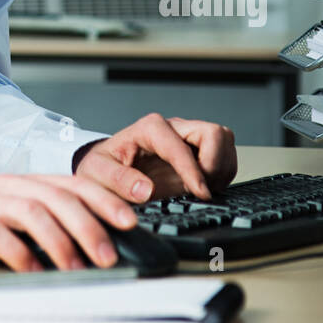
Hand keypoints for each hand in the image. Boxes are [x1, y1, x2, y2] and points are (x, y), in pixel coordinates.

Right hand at [0, 172, 141, 272]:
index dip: (104, 199)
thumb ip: (45, 222)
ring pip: (31, 211)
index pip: (72, 184)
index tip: (131, 219)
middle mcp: (9, 186)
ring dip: (59, 240)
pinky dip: (17, 251)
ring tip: (77, 267)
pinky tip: (31, 269)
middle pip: (56, 197)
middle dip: (88, 224)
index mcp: (25, 183)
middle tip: (109, 254)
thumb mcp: (11, 215)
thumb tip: (94, 245)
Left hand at [73, 115, 237, 202]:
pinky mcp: (196, 153)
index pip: (181, 145)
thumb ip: (118, 180)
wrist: (103, 170)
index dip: (194, 171)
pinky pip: (223, 156)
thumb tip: (145, 189)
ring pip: (224, 142)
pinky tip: (204, 190)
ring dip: (221, 170)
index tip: (200, 193)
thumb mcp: (98, 174)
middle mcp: (173, 129)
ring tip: (203, 191)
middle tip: (202, 190)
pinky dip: (222, 175)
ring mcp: (187, 139)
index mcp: (149, 129)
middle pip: (215, 133)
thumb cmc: (101, 169)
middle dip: (215, 165)